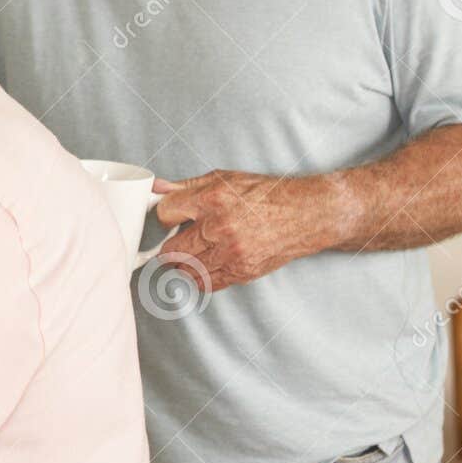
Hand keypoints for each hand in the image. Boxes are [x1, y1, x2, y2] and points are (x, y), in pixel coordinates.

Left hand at [152, 170, 348, 290]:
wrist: (306, 214)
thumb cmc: (266, 194)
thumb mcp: (225, 179)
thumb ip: (186, 186)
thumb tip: (155, 187)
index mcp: (212, 200)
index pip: (166, 214)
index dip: (164, 217)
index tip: (170, 219)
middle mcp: (219, 228)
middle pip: (171, 249)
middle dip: (169, 246)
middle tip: (175, 241)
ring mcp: (231, 253)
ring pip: (186, 269)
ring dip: (183, 264)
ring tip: (191, 253)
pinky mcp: (242, 271)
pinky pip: (206, 283)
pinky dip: (200, 276)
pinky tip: (205, 265)